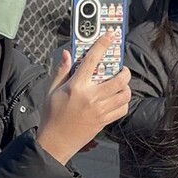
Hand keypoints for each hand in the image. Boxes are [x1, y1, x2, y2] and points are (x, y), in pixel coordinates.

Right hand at [37, 33, 130, 165]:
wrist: (55, 141)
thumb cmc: (51, 115)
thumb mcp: (52, 90)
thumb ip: (61, 71)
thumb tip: (66, 54)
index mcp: (76, 86)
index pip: (93, 60)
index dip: (103, 44)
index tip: (110, 35)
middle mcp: (91, 97)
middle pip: (118, 80)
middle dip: (125, 72)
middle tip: (122, 70)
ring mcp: (99, 111)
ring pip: (123, 95)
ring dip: (126, 87)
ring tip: (121, 85)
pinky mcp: (104, 121)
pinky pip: (122, 110)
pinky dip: (124, 103)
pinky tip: (118, 99)